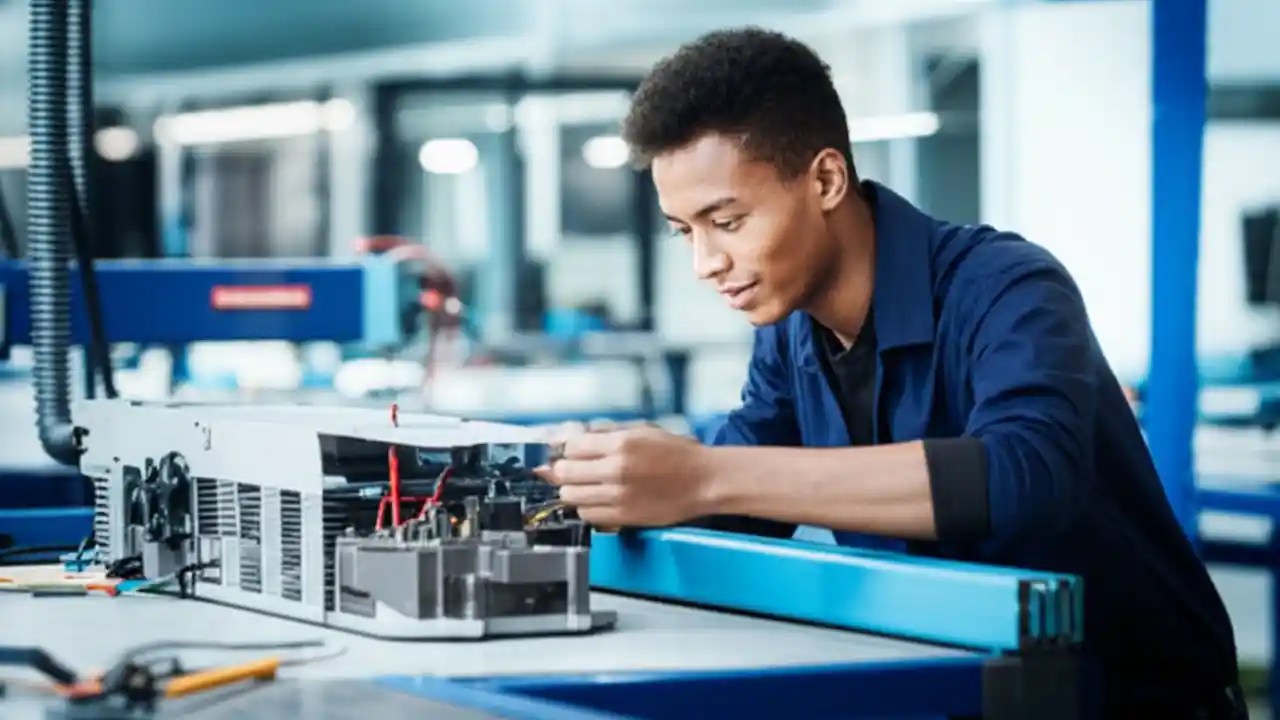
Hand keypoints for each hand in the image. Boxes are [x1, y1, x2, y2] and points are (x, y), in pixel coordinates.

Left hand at [538, 426, 714, 527]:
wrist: (703, 481)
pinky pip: (587, 515)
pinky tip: (596, 500)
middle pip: (564, 472)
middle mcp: (615, 470)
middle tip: (571, 469)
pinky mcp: (622, 517)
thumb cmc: (677, 453)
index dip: (566, 448)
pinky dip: (586, 507)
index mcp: (621, 443)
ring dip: (572, 490)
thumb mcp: (642, 430)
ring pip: (570, 496)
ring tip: (584, 485)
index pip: (571, 446)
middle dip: (564, 469)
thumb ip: (608, 433)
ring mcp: (617, 496)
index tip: (567, 451)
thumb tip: (575, 438)